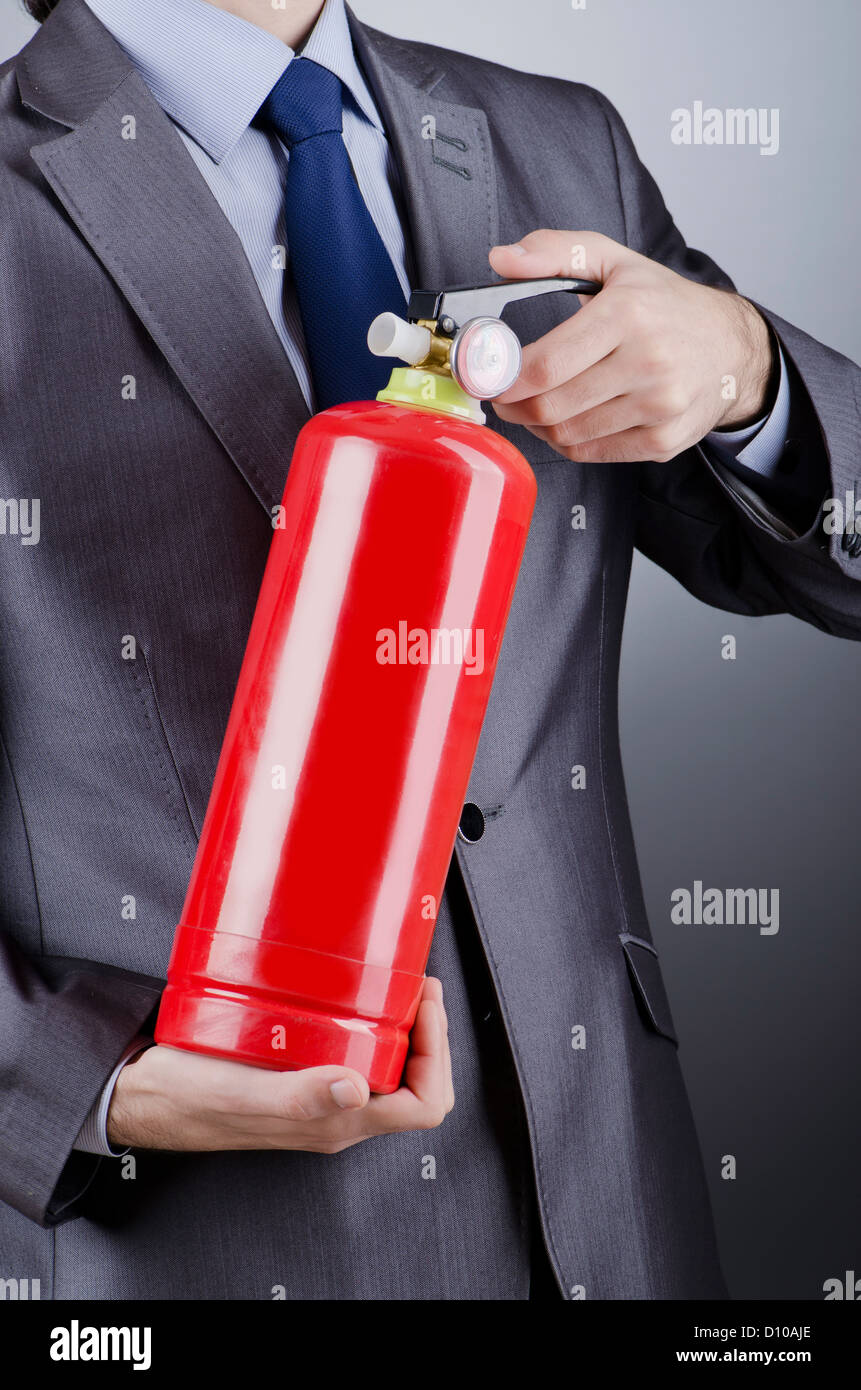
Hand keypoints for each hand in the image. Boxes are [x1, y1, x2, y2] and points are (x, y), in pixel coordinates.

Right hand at [108, 977, 453, 1153]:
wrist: (144, 1092)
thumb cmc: (186, 1097)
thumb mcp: (243, 1092)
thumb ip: (299, 1097)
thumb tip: (359, 1092)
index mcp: (336, 1123)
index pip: (423, 1104)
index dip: (437, 1055)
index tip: (423, 1005)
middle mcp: (337, 1112)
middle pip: (416, 1081)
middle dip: (430, 1031)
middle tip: (417, 984)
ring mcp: (321, 1093)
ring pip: (390, 1065)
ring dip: (404, 1025)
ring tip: (395, 983)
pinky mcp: (302, 1071)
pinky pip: (355, 1052)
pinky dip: (369, 1021)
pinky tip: (354, 991)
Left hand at [489, 229, 775, 462]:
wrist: (732, 347)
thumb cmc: (666, 305)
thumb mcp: (615, 261)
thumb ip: (554, 252)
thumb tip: (500, 259)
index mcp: (628, 314)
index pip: (547, 364)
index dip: (504, 379)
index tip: (485, 376)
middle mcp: (648, 362)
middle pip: (551, 406)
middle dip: (512, 406)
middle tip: (501, 396)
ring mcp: (659, 407)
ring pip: (567, 434)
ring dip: (536, 425)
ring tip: (531, 406)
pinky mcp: (663, 441)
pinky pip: (591, 453)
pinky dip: (565, 441)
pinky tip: (563, 421)